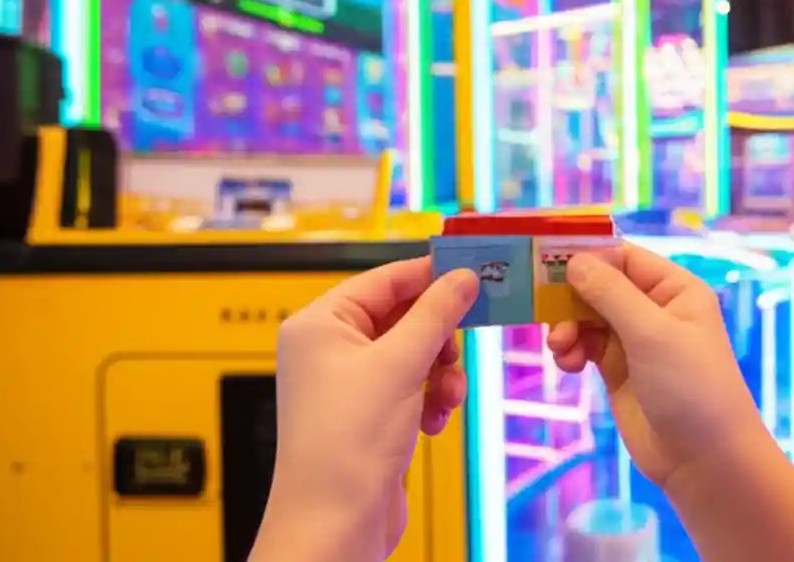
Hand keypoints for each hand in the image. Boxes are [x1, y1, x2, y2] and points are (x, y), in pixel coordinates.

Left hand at [254, 258, 477, 559]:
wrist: (335, 522)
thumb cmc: (343, 445)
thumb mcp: (400, 364)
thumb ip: (436, 314)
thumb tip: (462, 278)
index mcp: (320, 324)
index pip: (385, 279)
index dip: (431, 276)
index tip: (473, 272)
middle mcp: (329, 349)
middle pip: (403, 318)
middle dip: (438, 339)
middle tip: (458, 350)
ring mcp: (347, 383)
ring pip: (414, 354)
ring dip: (440, 374)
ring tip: (445, 396)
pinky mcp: (367, 414)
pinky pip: (411, 387)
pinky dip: (430, 399)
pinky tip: (432, 421)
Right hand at [546, 244, 765, 489]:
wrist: (704, 460)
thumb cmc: (691, 387)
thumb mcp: (651, 333)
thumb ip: (611, 294)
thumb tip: (575, 261)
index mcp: (675, 289)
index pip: (623, 257)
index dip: (587, 257)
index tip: (547, 263)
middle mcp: (656, 309)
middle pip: (600, 285)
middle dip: (571, 298)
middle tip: (547, 314)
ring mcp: (636, 341)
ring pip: (588, 317)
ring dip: (568, 327)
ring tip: (561, 349)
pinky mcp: (620, 370)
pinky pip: (586, 345)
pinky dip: (572, 350)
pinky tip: (568, 364)